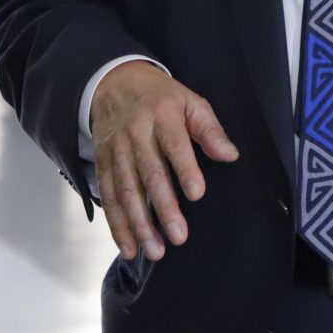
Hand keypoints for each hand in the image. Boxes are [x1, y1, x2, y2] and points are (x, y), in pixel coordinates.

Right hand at [89, 61, 238, 260]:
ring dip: (139, 224)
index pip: (175, 145)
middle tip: (178, 236)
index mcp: (162, 115)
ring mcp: (116, 150)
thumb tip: (230, 155)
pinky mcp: (102, 163)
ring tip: (155, 250)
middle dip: (163, 208)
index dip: (185, 170)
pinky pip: (108, 197)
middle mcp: (135, 134)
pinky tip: (129, 247)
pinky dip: (117, 225)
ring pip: (126, 191)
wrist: (114, 82)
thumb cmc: (161, 97)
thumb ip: (210, 129)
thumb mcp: (189, 101)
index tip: (197, 194)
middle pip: (149, 174)